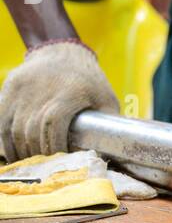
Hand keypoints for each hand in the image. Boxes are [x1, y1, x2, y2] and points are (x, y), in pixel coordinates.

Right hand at [0, 40, 119, 160]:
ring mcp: (23, 88)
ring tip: (31, 167)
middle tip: (45, 170)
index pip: (54, 124)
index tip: (60, 163)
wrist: (62, 52)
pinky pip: (2, 121)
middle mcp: (43, 88)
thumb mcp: (106, 100)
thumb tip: (109, 158)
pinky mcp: (10, 89)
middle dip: (38, 154)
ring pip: (15, 129)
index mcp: (71, 90)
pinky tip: (15, 156)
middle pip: (33, 130)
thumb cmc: (89, 82)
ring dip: (21, 152)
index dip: (54, 147)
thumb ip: (110, 128)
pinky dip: (6, 142)